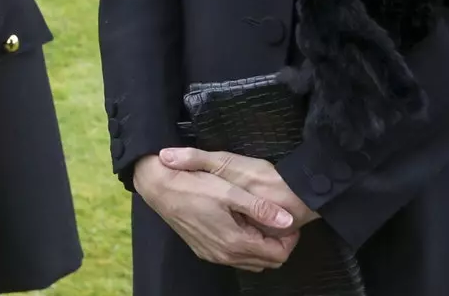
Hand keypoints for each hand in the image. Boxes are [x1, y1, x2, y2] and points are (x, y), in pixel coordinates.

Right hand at [133, 154, 299, 271]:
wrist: (160, 188)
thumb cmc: (194, 185)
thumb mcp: (230, 191)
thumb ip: (261, 208)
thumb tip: (288, 221)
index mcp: (235, 242)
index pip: (278, 254)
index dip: (288, 239)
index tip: (286, 219)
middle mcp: (225, 255)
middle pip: (267, 262)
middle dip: (277, 244)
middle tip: (274, 219)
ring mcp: (213, 255)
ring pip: (250, 262)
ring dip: (260, 246)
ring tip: (258, 220)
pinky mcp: (204, 251)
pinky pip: (234, 258)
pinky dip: (244, 246)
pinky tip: (238, 224)